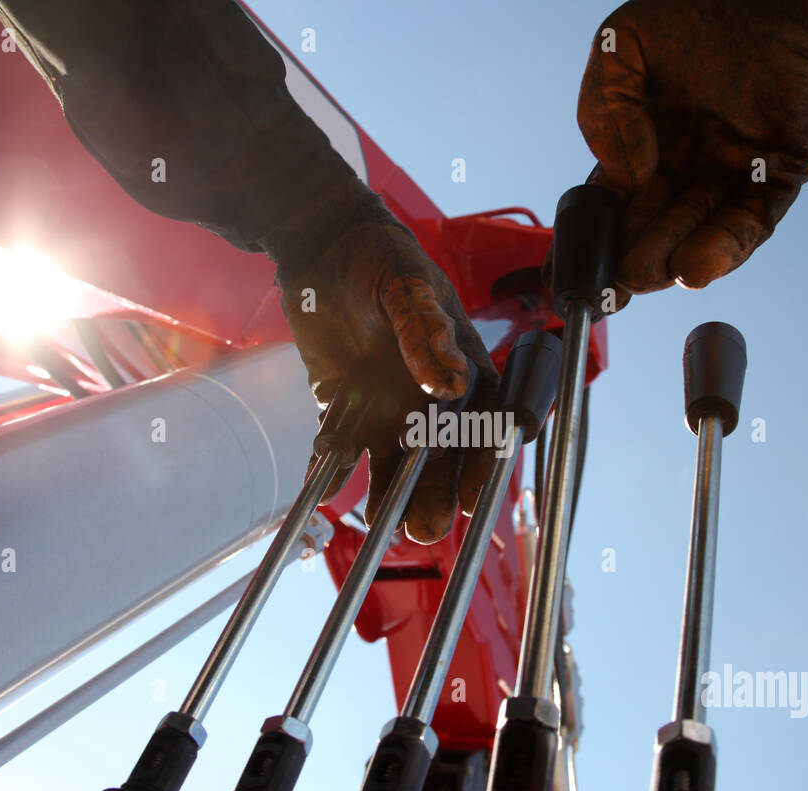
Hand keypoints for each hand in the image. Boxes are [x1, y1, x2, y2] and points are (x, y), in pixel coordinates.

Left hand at [278, 214, 497, 544]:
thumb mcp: (405, 284)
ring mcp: (387, 404)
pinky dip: (330, 468)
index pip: (487, 421)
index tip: (477, 497)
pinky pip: (339, 445)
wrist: (321, 245)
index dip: (485, 461)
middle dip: (435, 491)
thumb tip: (449, 382)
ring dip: (389, 492)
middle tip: (426, 528)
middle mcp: (430, 395)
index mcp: (464, 365)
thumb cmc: (379, 256)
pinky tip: (320, 489)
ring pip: (393, 459)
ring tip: (383, 525)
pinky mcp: (345, 407)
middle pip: (442, 453)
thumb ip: (425, 330)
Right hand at [576, 0, 807, 292]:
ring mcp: (731, 175)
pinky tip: (694, 268)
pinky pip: (753, 220)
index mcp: (643, 149)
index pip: (609, 209)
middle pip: (650, 231)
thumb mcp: (620, 50)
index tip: (564, 278)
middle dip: (625, 264)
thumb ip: (606, 109)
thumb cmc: (690, 11)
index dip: (585, 245)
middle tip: (606, 290)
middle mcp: (685, 170)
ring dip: (668, 261)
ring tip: (642, 278)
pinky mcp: (779, 172)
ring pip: (698, 234)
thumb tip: (628, 179)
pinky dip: (725, 247)